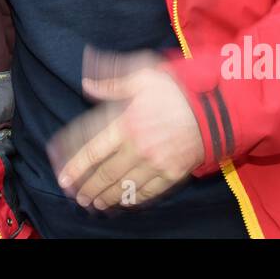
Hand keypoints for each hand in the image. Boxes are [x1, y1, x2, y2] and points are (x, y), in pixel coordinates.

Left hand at [48, 46, 204, 211]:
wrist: (215, 107)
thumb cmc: (178, 87)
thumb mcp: (142, 76)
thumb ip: (112, 83)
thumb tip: (87, 84)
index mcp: (126, 124)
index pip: (93, 151)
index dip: (76, 167)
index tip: (64, 178)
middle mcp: (138, 147)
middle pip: (106, 174)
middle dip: (89, 188)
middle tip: (78, 196)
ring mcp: (156, 163)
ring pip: (125, 186)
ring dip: (108, 196)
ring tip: (96, 202)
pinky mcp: (173, 173)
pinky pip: (149, 191)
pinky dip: (134, 198)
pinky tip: (126, 201)